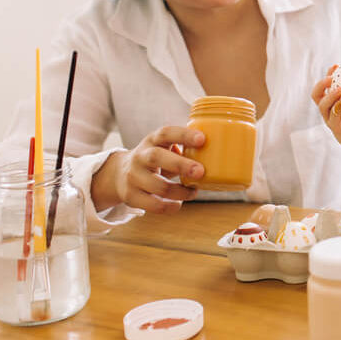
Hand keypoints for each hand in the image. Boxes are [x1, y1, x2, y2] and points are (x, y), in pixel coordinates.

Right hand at [91, 126, 205, 213]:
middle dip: (180, 165)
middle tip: (201, 172)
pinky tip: (179, 203)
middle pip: (157, 157)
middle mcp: (140, 156)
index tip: (202, 139)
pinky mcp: (131, 195)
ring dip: (181, 191)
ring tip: (194, 191)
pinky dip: (169, 206)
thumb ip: (185, 148)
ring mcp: (133, 176)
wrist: (120, 173)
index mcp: (152, 140)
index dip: (184, 135)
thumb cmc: (156, 158)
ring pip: (158, 185)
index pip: (166, 133)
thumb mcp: (165, 147)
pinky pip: (153, 204)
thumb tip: (220, 150)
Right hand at [311, 65, 340, 155]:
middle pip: (316, 94)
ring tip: (340, 88)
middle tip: (331, 77)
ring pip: (322, 105)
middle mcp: (328, 109)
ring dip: (329, 95)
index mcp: (334, 101)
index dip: (329, 75)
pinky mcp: (334, 127)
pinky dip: (337, 105)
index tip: (337, 66)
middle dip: (321, 84)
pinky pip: (332, 115)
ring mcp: (329, 119)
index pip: (326, 86)